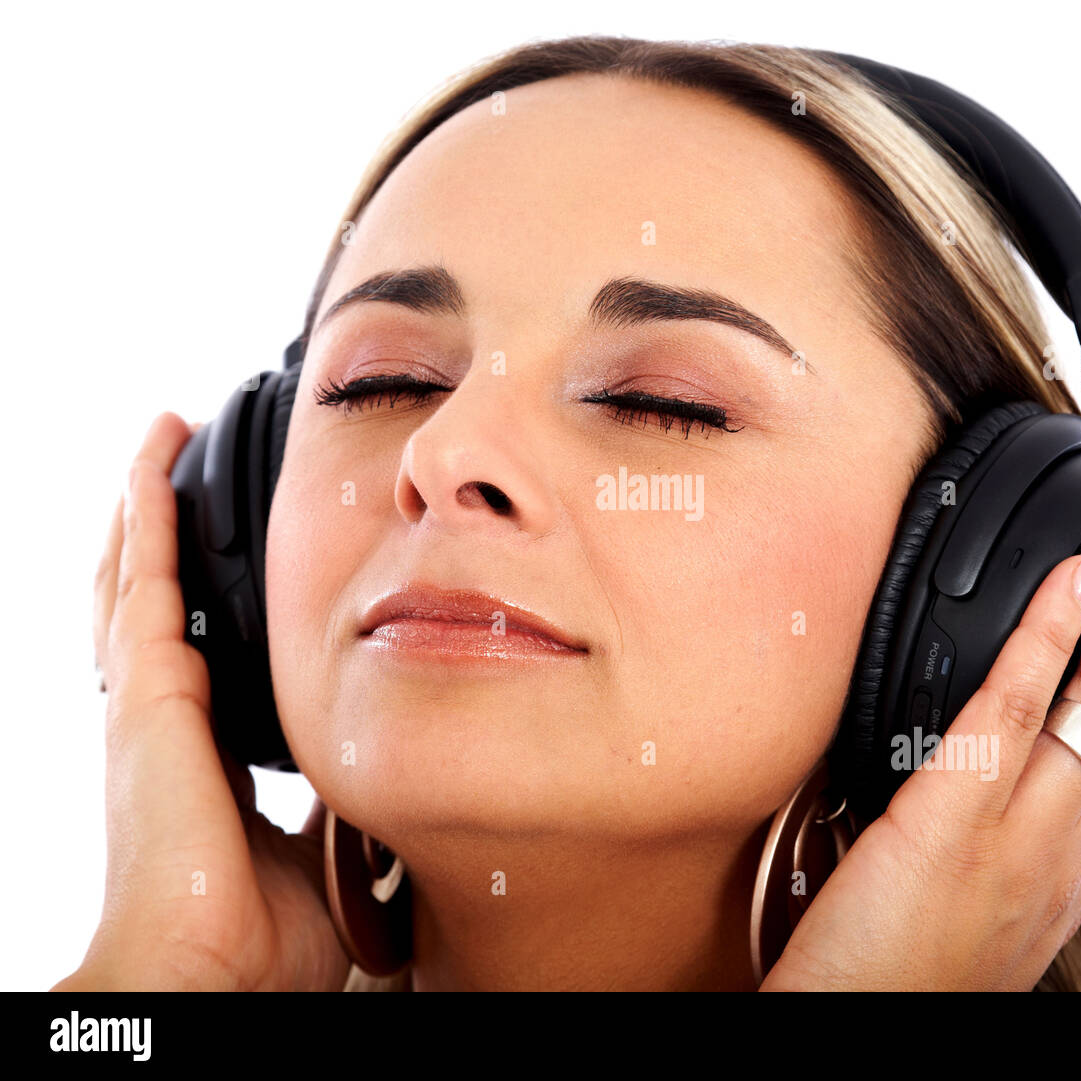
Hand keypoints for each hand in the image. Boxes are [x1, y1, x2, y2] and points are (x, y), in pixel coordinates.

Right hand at [52, 412, 350, 990]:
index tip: (219, 562)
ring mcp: (148, 701)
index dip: (196, 604)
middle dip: (158, 537)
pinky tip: (155, 460)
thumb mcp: (316, 851)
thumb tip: (376, 776)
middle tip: (168, 470)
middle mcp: (164, 720)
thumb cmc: (254, 938)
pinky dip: (147, 512)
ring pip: (138, 576)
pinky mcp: (149, 690)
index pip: (194, 655)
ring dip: (147, 508)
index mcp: (202, 756)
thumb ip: (336, 804)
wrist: (207, 976)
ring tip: (157, 444)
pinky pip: (146, 578)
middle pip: (150, 604)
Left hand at [762, 492, 1080, 990]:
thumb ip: (1010, 830)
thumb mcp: (985, 901)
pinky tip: (1070, 581)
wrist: (857, 1037)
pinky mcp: (953, 826)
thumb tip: (1004, 761)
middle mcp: (1069, 850)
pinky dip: (1048, 640)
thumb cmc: (903, 976)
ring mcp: (1020, 838)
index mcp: (1075, 863)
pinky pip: (1012, 716)